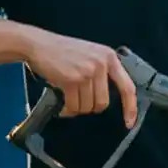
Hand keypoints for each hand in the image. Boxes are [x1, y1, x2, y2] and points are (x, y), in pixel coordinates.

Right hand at [23, 29, 137, 127]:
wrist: (37, 44)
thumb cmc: (62, 52)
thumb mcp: (91, 55)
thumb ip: (104, 73)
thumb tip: (108, 99)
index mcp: (109, 57)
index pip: (128, 87)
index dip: (130, 108)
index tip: (129, 122)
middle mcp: (101, 64)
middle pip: (103, 103)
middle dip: (90, 107)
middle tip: (78, 101)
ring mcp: (87, 72)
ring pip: (89, 106)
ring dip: (77, 107)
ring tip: (68, 98)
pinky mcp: (72, 80)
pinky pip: (74, 105)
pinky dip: (68, 110)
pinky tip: (62, 106)